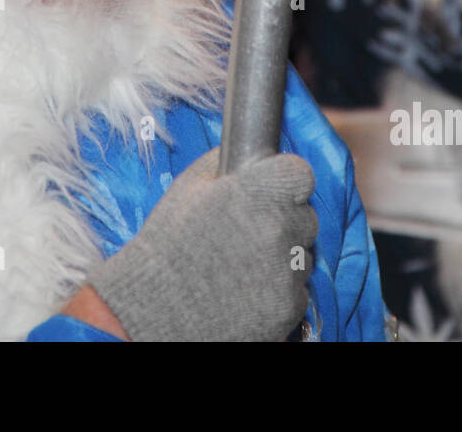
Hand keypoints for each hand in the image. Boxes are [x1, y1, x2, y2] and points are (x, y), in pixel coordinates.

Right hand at [85, 146, 317, 340]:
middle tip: (251, 232)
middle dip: (284, 220)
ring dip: (283, 256)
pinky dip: (278, 291)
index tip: (273, 190)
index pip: (300, 174)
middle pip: (305, 216)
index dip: (286, 181)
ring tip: (244, 265)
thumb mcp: (189, 186)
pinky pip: (296, 290)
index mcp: (259, 191)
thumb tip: (248, 155)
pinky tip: (246, 290)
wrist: (157, 307)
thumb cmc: (169, 242)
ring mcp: (287, 269)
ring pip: (302, 255)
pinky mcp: (288, 305)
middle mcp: (280, 227)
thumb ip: (225, 163)